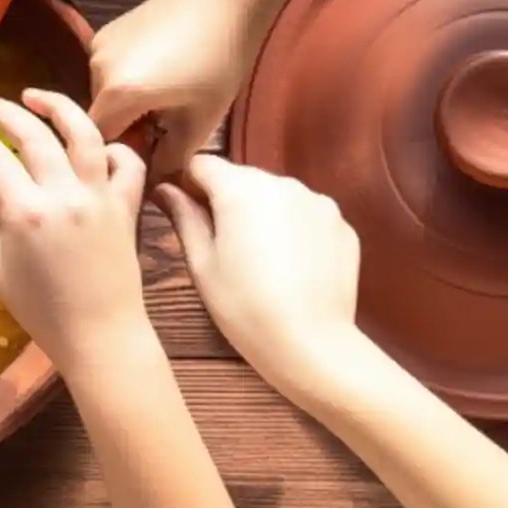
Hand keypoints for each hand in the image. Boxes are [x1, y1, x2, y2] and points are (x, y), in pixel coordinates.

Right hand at [0, 90, 147, 367]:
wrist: (99, 335)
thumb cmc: (39, 310)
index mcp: (26, 212)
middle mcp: (64, 195)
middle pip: (32, 132)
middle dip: (1, 110)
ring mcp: (100, 196)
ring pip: (83, 132)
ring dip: (57, 106)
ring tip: (34, 97)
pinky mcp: (127, 205)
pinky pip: (126, 162)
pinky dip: (111, 147)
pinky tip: (90, 145)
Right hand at [89, 0, 256, 176]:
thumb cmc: (218, 61)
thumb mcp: (201, 120)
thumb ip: (171, 158)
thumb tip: (154, 181)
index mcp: (118, 95)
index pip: (101, 141)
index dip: (124, 151)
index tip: (152, 149)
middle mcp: (97, 70)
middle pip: (101, 116)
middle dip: (126, 126)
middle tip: (164, 123)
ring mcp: (98, 46)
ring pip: (103, 92)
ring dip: (125, 101)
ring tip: (164, 92)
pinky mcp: (105, 30)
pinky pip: (107, 68)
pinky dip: (125, 77)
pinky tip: (158, 67)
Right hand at [154, 156, 359, 381]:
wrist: (311, 343)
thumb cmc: (244, 306)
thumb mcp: (202, 264)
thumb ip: (184, 218)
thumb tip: (165, 189)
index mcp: (241, 189)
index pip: (203, 163)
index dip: (189, 183)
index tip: (187, 210)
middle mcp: (282, 184)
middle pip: (243, 177)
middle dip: (228, 199)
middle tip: (223, 243)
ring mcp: (318, 202)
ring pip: (277, 195)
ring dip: (263, 212)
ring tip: (261, 257)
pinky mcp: (342, 223)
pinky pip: (307, 214)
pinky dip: (294, 228)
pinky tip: (291, 265)